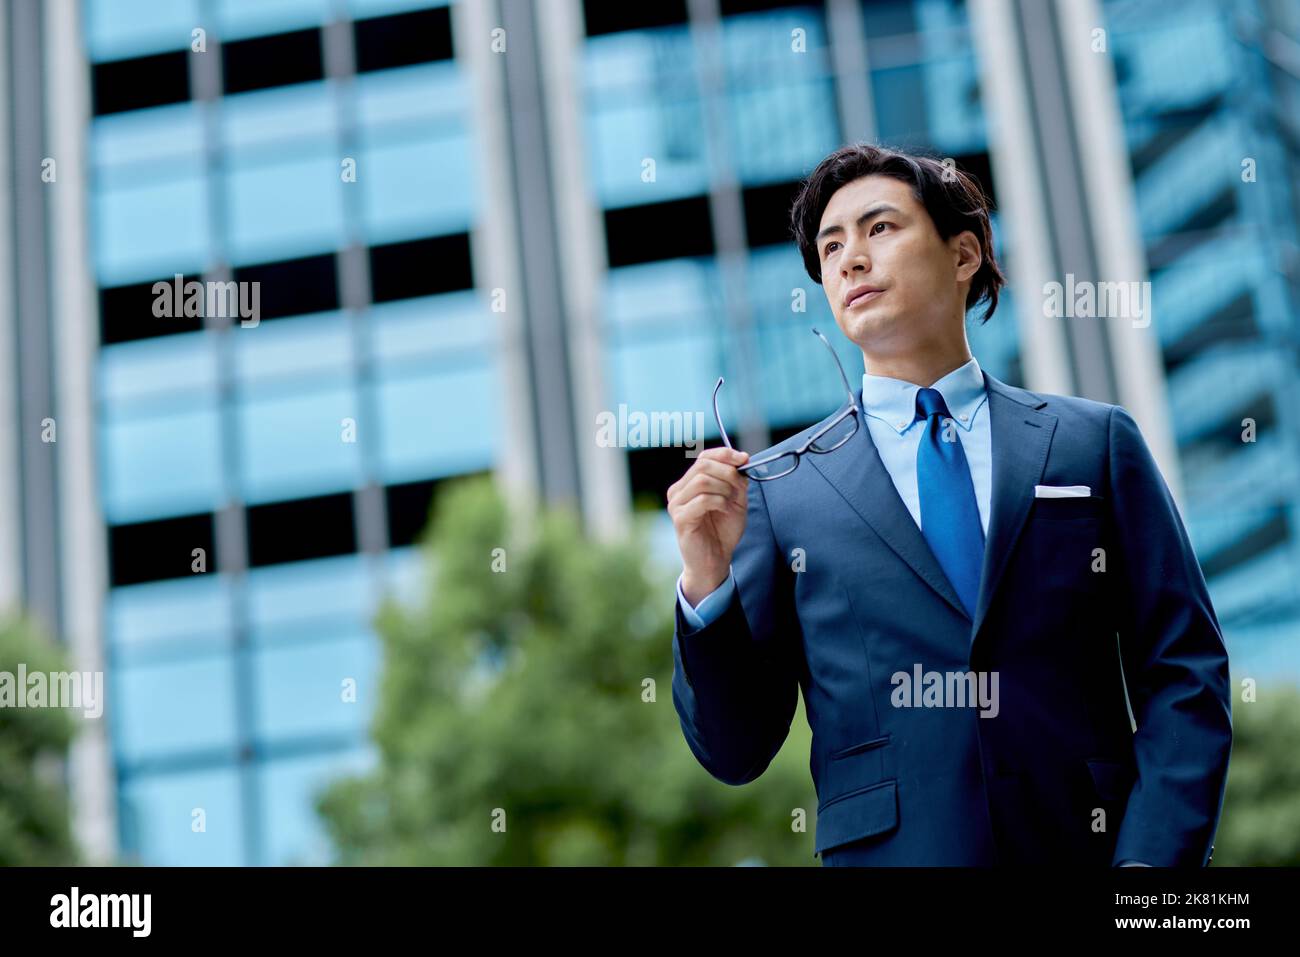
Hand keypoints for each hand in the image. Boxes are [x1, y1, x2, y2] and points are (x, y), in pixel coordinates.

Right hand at [667, 448, 749, 604]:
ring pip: (702, 481)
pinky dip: (720, 502)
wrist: (714, 561)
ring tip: (730, 503)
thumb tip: (742, 459)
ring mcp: (676, 504)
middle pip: (703, 465)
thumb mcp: (735, 500)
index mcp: (688, 483)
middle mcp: (678, 491)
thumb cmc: (722, 531)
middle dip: (728, 473)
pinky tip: (724, 511)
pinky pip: (703, 500)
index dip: (725, 454)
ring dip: (724, 489)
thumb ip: (736, 480)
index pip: (704, 457)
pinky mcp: (680, 519)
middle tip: (740, 487)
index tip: (744, 459)